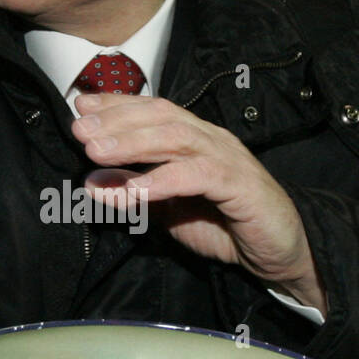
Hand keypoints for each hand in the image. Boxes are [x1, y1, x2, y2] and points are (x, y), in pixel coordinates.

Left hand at [72, 93, 326, 311]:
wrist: (279, 253)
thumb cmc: (225, 228)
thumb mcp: (168, 211)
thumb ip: (133, 194)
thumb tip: (90, 184)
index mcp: (195, 139)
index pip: (153, 110)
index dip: (117, 105)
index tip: (81, 107)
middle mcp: (211, 140)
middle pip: (161, 116)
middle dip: (117, 120)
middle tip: (79, 129)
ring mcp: (228, 158)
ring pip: (176, 138)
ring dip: (132, 142)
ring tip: (96, 152)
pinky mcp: (241, 185)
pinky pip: (197, 176)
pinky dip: (162, 180)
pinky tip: (135, 189)